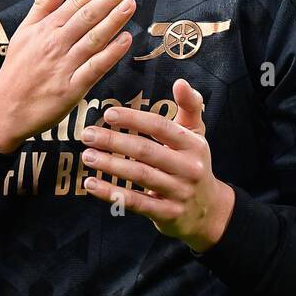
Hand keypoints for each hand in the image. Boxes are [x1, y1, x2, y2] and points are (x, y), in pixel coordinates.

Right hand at [0, 0, 138, 153]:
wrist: (4, 109)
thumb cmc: (16, 70)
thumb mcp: (24, 32)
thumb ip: (43, 5)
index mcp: (46, 28)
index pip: (76, 2)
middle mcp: (56, 43)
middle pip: (88, 16)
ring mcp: (64, 65)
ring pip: (93, 38)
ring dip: (114, 20)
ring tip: (130, 3)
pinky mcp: (71, 88)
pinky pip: (94, 68)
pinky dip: (110, 54)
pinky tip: (125, 40)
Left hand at [78, 77, 234, 253]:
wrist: (208, 211)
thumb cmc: (193, 163)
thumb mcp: (196, 135)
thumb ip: (189, 107)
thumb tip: (180, 82)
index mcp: (193, 144)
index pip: (160, 127)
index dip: (134, 120)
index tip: (108, 114)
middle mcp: (188, 168)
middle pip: (146, 151)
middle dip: (114, 142)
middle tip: (88, 134)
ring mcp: (178, 192)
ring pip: (139, 175)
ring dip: (110, 165)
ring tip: (87, 156)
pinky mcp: (167, 214)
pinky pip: (136, 202)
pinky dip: (111, 193)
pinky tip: (91, 184)